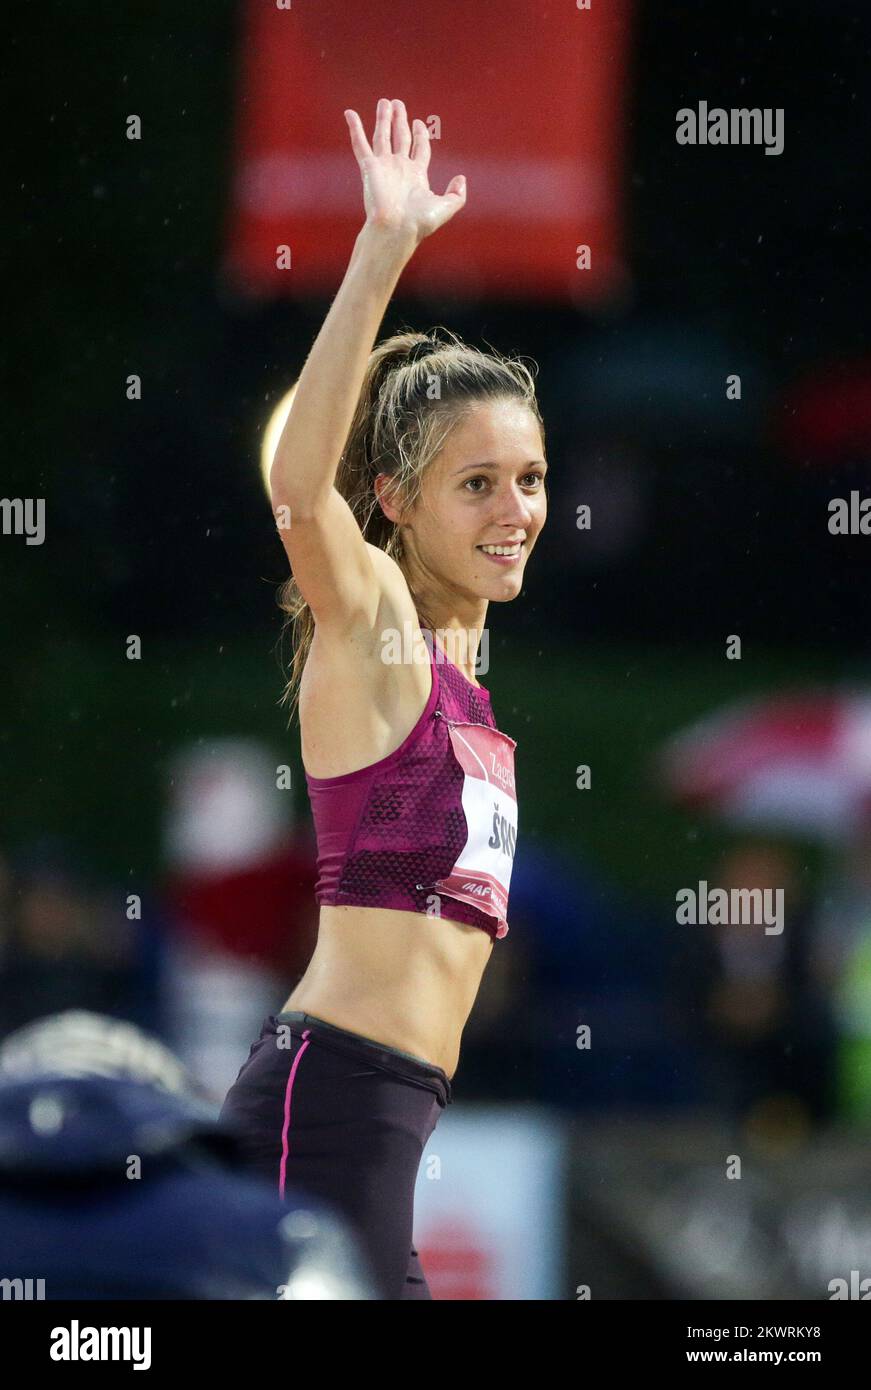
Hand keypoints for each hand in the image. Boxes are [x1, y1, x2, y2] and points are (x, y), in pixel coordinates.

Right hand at [344, 97, 465, 244]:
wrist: (396, 228)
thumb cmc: (419, 222)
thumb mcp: (446, 207)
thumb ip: (458, 195)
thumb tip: (462, 179)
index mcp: (417, 174)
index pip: (419, 148)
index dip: (420, 134)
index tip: (419, 122)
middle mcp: (400, 168)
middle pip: (400, 137)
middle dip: (400, 120)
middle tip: (397, 103)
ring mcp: (383, 166)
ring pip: (382, 136)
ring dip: (383, 118)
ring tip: (384, 102)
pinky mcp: (369, 167)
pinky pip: (360, 144)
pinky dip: (355, 128)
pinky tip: (350, 113)